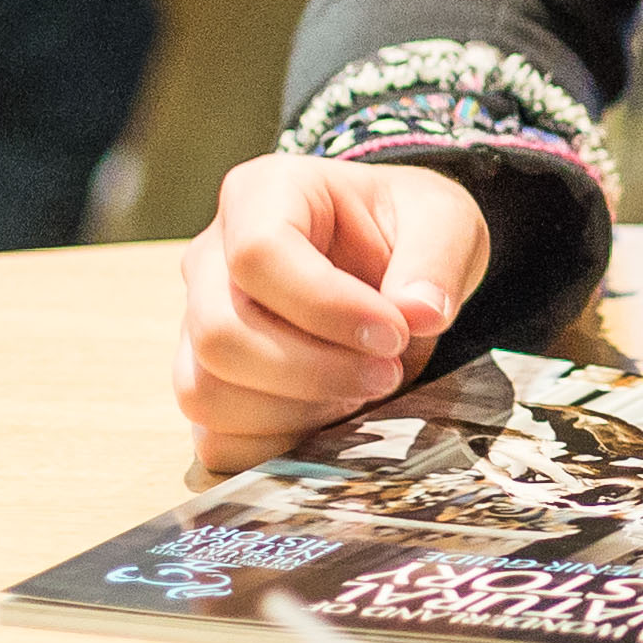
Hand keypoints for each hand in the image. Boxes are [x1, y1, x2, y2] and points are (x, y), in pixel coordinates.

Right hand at [172, 154, 493, 472]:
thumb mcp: (444, 220)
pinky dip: (274, 446)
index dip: (326, 307)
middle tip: (388, 373)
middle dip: (313, 371)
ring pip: (205, 391)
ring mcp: (198, 323)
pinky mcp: (208, 381)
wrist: (389, 257)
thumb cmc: (403, 229)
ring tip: (360, 394)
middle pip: (220, 334)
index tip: (394, 333)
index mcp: (261, 196)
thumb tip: (421, 312)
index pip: (259, 256)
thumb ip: (436, 260)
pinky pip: (214, 437)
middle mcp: (211, 259)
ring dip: (293, 412)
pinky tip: (330, 420)